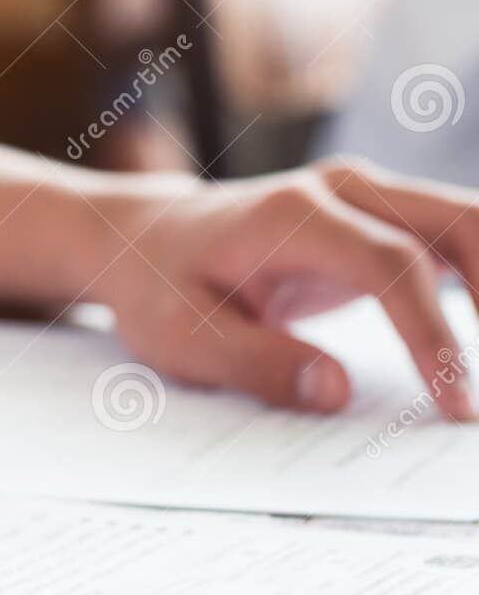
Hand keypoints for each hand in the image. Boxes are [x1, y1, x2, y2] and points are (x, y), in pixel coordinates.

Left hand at [97, 158, 478, 418]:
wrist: (147, 241)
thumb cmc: (161, 288)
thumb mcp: (178, 336)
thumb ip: (254, 362)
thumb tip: (336, 392)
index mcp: (290, 216)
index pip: (391, 266)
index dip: (433, 335)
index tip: (456, 404)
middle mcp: (340, 190)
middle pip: (460, 224)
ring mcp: (367, 195)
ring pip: (469, 224)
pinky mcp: (381, 215)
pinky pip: (454, 238)